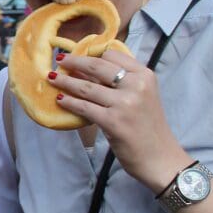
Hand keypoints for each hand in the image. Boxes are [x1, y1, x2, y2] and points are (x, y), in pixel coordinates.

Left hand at [53, 48, 190, 191]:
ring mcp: (125, 104)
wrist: (159, 157)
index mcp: (145, 75)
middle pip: (97, 66)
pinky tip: (60, 100)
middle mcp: (136, 86)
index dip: (93, 54)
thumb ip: (122, 81)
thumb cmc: (147, 126)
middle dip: (75, 61)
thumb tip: (86, 69)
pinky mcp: (113, 122)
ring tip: (52, 78)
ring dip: (65, 82)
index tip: (78, 55)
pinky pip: (84, 107)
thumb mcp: (142, 96)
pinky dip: (69, 102)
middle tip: (60, 60)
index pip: (113, 55)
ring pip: (86, 87)